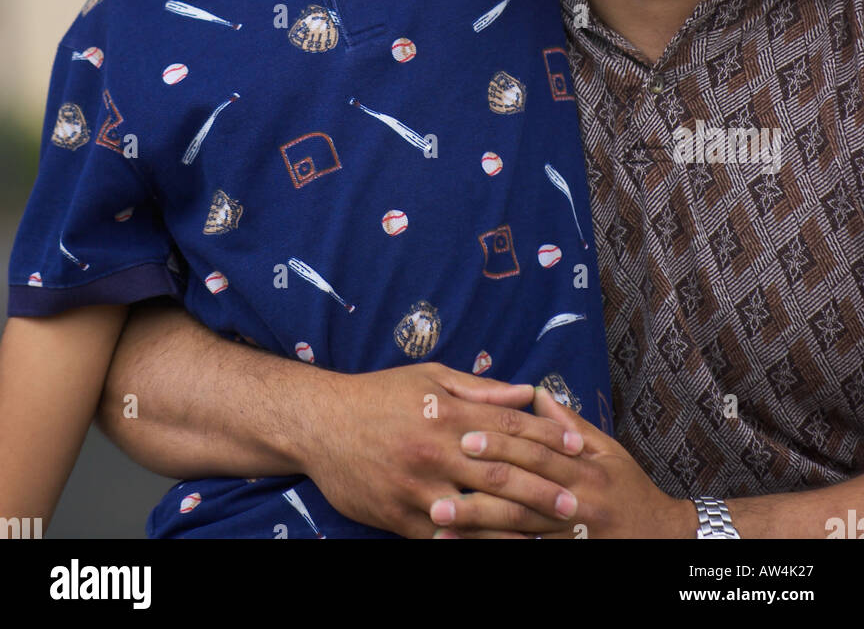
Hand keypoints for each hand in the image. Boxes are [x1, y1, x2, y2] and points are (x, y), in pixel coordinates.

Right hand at [293, 364, 587, 538]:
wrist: (321, 423)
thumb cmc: (380, 394)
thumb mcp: (430, 377)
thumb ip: (480, 388)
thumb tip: (526, 391)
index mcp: (448, 412)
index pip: (510, 426)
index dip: (548, 436)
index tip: (579, 446)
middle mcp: (437, 450)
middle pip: (503, 474)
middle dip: (544, 488)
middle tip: (577, 503)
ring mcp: (420, 487)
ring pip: (479, 512)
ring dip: (518, 524)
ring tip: (550, 532)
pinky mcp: (401, 517)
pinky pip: (447, 536)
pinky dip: (477, 542)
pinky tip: (501, 545)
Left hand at [429, 386, 695, 538]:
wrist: (662, 538)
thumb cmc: (630, 487)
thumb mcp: (608, 449)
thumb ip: (569, 422)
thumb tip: (533, 392)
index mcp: (583, 469)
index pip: (536, 451)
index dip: (501, 442)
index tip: (465, 434)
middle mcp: (575, 500)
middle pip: (522, 490)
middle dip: (479, 483)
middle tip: (440, 473)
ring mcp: (570, 533)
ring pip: (519, 527)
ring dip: (477, 522)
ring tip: (439, 518)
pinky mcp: (566, 554)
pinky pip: (527, 552)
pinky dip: (495, 547)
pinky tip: (466, 546)